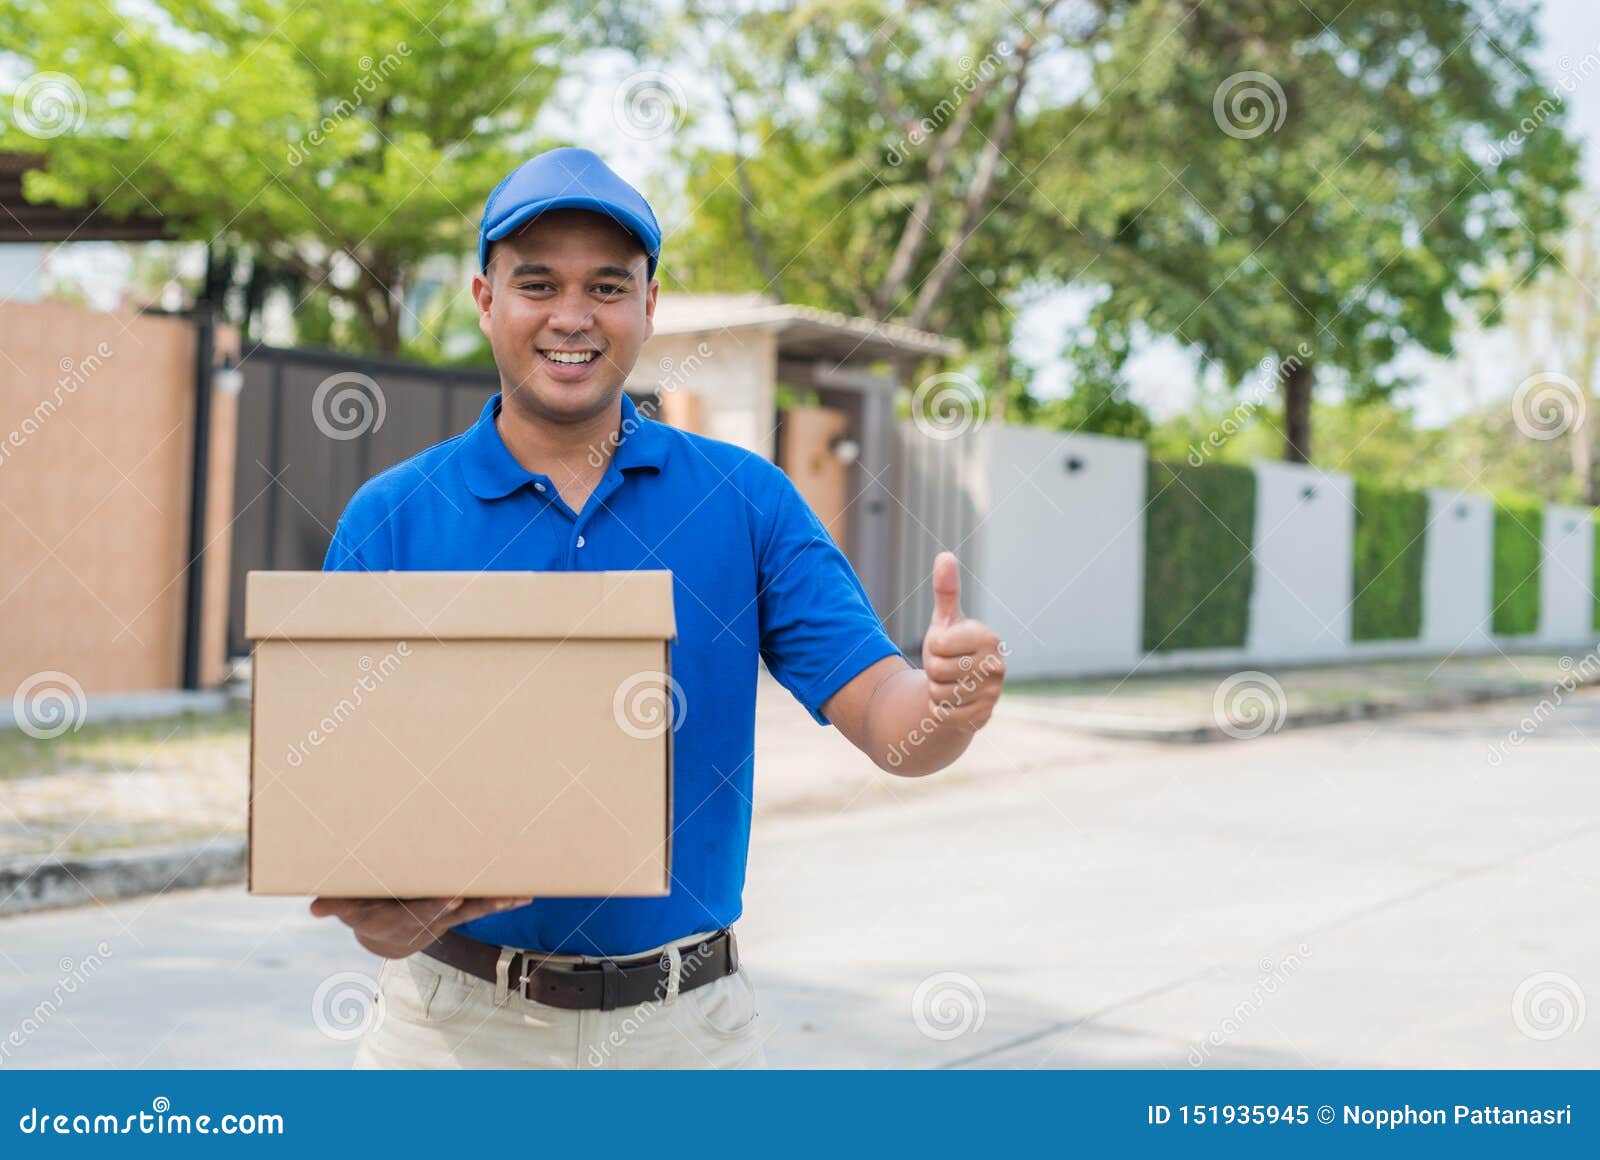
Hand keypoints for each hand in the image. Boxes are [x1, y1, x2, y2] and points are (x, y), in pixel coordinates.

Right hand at [309, 895, 531, 959]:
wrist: (386, 935)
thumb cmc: (364, 908)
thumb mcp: (346, 907)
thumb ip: (334, 904)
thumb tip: (313, 907)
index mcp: (397, 917)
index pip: (415, 913)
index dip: (433, 908)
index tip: (451, 899)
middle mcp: (424, 919)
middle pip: (449, 912)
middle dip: (469, 904)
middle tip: (490, 896)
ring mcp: (444, 916)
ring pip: (472, 910)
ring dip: (495, 904)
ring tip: (521, 896)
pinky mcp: (458, 911)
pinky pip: (481, 906)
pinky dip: (502, 901)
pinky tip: (526, 895)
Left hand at [920, 551, 1004, 731]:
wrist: (958, 687)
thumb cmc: (951, 647)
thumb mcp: (945, 619)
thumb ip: (946, 589)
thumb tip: (945, 555)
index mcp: (987, 637)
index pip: (938, 645)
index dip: (934, 647)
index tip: (946, 646)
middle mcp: (996, 665)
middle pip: (937, 671)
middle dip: (933, 669)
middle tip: (946, 666)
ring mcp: (993, 693)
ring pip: (939, 693)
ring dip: (936, 689)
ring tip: (950, 683)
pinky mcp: (983, 716)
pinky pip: (943, 714)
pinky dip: (940, 709)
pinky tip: (952, 701)